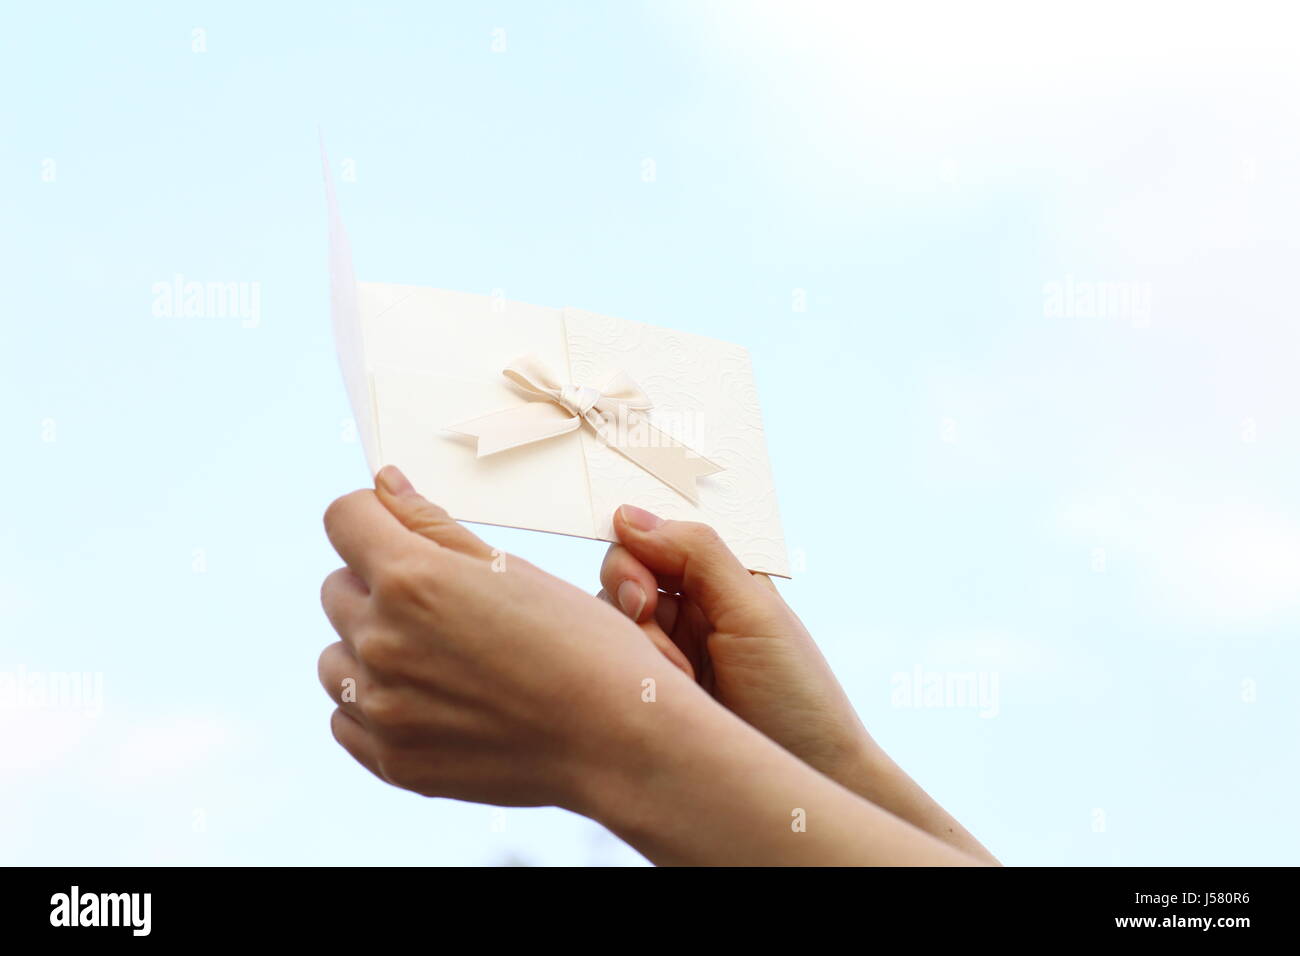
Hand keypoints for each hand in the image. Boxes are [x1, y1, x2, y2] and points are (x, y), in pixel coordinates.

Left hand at [317, 466, 700, 811]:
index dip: (375, 517)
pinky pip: (347, 718)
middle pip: (337, 588)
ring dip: (371, 649)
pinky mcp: (390, 760)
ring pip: (335, 659)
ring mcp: (381, 709)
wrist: (619, 740)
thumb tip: (384, 485)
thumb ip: (432, 524)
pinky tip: (434, 702)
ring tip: (442, 660)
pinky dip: (377, 706)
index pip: (342, 518)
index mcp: (412, 580)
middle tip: (447, 609)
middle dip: (378, 586)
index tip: (404, 533)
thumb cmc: (581, 645)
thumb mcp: (511, 569)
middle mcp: (381, 642)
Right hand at [599, 504, 997, 863]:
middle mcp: (687, 610)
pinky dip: (631, 676)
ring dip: (639, 643)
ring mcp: (664, 652)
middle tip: (646, 615)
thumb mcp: (753, 611)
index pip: (654, 540)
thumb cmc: (796, 695)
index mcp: (717, 580)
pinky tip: (666, 695)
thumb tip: (629, 515)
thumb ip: (696, 554)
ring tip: (679, 676)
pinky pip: (611, 667)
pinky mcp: (647, 693)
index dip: (635, 551)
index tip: (642, 582)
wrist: (807, 776)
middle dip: (630, 594)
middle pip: (622, 576)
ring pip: (611, 623)